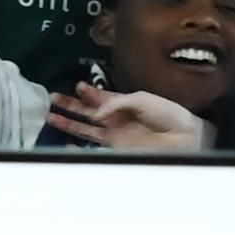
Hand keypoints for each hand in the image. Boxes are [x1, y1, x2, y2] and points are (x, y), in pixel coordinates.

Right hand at [47, 84, 210, 153]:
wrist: (184, 137)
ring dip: (68, 122)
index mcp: (123, 103)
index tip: (77, 86)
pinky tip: (66, 143)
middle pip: (87, 111)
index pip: (100, 96)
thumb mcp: (142, 99)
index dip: (88, 92)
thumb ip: (116, 102)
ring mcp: (115, 134)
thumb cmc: (168, 114)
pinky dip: (78, 145)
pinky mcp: (116, 148)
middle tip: (52, 98)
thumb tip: (95, 113)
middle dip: (70, 104)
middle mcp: (116, 118)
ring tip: (50, 116)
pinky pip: (93, 145)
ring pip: (85, 127)